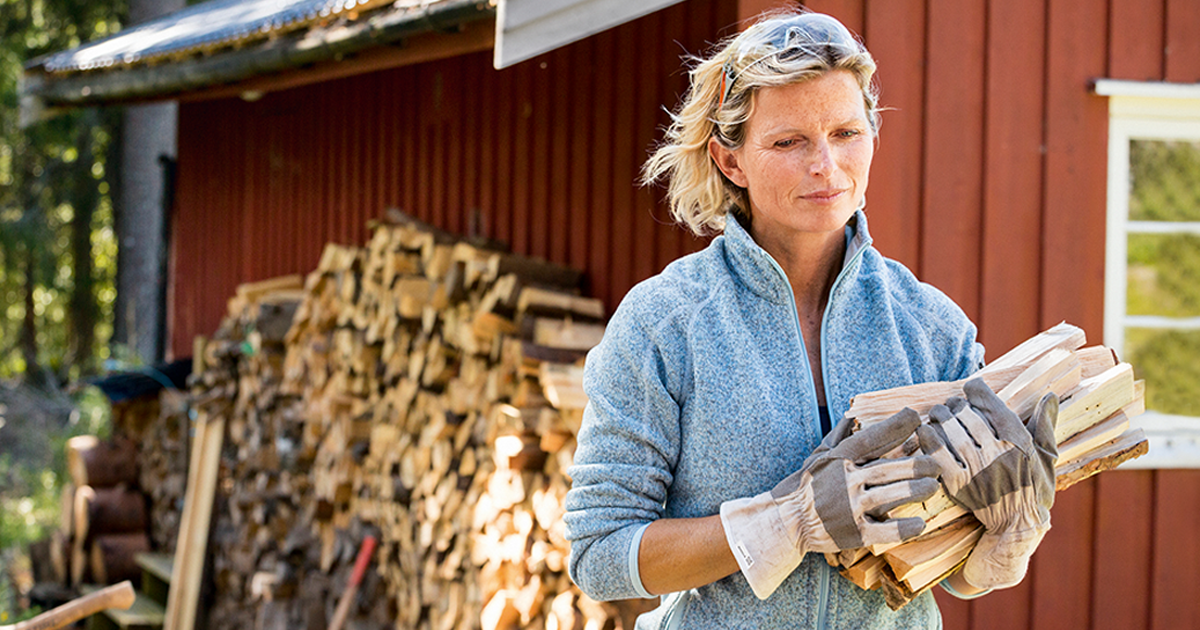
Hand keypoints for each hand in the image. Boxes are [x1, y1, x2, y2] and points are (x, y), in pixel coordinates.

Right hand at [720, 408, 939, 598]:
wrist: (787, 521)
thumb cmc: (806, 486)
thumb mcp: (818, 457)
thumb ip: (838, 438)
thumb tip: (851, 417)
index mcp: (839, 460)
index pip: (870, 439)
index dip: (895, 426)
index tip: (916, 416)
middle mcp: (845, 481)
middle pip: (888, 468)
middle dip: (916, 464)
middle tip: (936, 463)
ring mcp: (850, 507)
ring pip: (891, 496)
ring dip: (916, 491)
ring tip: (933, 487)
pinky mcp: (854, 533)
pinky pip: (886, 530)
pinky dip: (905, 527)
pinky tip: (920, 523)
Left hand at [918, 378, 1057, 589]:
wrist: (1017, 525)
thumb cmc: (1034, 488)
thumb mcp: (1046, 457)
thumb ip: (1045, 424)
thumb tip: (1049, 394)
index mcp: (1018, 439)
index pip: (988, 401)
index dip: (975, 391)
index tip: (970, 392)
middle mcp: (996, 450)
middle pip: (964, 413)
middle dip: (954, 404)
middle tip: (950, 406)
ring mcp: (976, 467)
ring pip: (948, 429)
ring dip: (939, 418)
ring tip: (937, 417)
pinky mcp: (958, 483)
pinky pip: (936, 453)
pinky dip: (927, 439)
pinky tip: (925, 433)